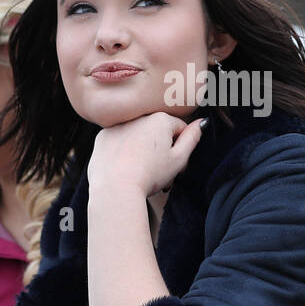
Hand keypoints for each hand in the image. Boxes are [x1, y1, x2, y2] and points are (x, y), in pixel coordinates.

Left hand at [87, 111, 204, 196]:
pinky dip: (121, 151)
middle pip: (156, 131)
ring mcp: (117, 125)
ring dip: (140, 147)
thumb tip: (201, 122)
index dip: (180, 148)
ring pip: (136, 135)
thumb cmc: (150, 175)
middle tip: (158, 170)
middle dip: (160, 147)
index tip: (175, 164)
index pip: (178, 129)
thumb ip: (192, 138)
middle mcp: (138, 116)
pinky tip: (124, 166)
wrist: (116, 188)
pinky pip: (118, 141)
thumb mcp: (179, 159)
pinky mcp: (102, 137)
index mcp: (160, 119)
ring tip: (140, 170)